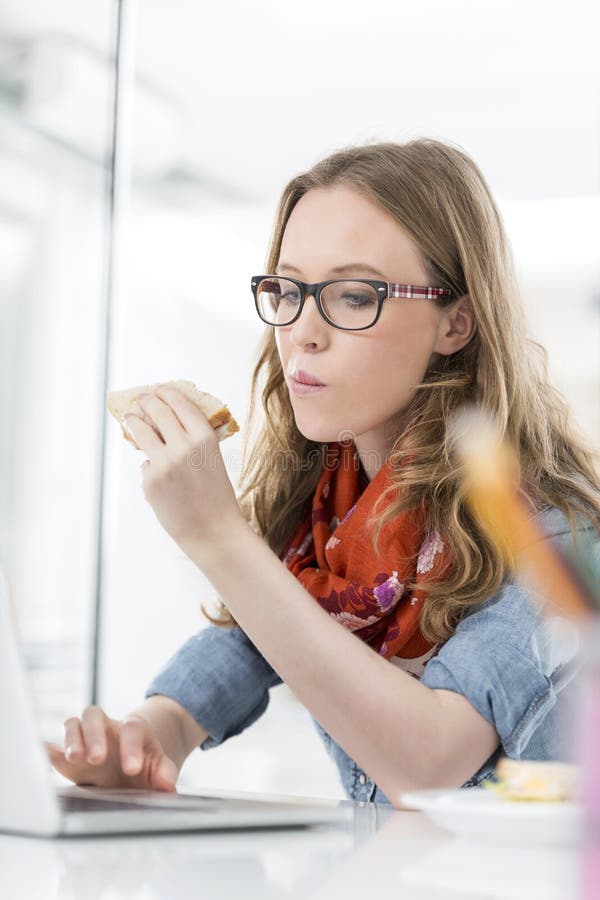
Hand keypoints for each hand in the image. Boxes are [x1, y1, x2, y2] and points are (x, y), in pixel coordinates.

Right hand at [45, 705, 178, 790]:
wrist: (131, 766)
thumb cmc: (145, 765)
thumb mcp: (158, 768)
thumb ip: (164, 773)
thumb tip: (167, 784)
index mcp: (132, 729)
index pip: (131, 729)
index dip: (131, 747)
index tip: (132, 769)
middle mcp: (106, 728)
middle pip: (95, 716)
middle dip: (95, 735)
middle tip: (98, 758)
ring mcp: (85, 739)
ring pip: (74, 724)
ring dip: (72, 739)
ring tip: (73, 758)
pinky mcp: (69, 755)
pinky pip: (54, 746)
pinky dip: (49, 750)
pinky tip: (45, 754)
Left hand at [121, 385, 244, 552]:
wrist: (212, 529)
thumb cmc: (216, 494)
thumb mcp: (213, 458)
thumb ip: (193, 438)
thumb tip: (165, 420)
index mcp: (204, 437)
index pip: (179, 403)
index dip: (166, 392)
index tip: (158, 389)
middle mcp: (183, 445)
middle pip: (157, 411)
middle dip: (146, 401)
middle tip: (141, 399)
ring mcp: (164, 462)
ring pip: (140, 431)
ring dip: (133, 422)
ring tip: (129, 418)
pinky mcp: (150, 480)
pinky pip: (146, 464)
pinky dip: (151, 467)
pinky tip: (162, 479)